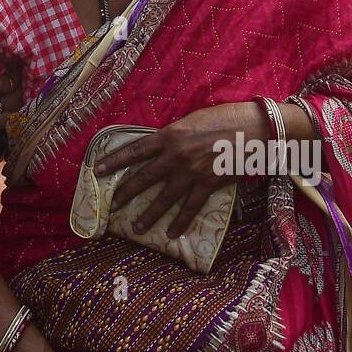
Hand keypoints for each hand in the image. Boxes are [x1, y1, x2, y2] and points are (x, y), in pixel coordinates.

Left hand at [94, 102, 265, 236]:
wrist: (253, 128)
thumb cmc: (224, 118)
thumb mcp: (191, 120)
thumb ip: (173, 136)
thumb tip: (160, 147)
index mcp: (168, 135)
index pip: (134, 151)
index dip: (114, 161)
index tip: (98, 169)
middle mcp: (175, 156)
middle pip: (144, 178)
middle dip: (126, 193)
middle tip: (113, 206)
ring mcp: (191, 173)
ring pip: (164, 198)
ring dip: (148, 214)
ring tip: (135, 227)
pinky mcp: (208, 185)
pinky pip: (190, 208)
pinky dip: (180, 222)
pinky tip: (171, 232)